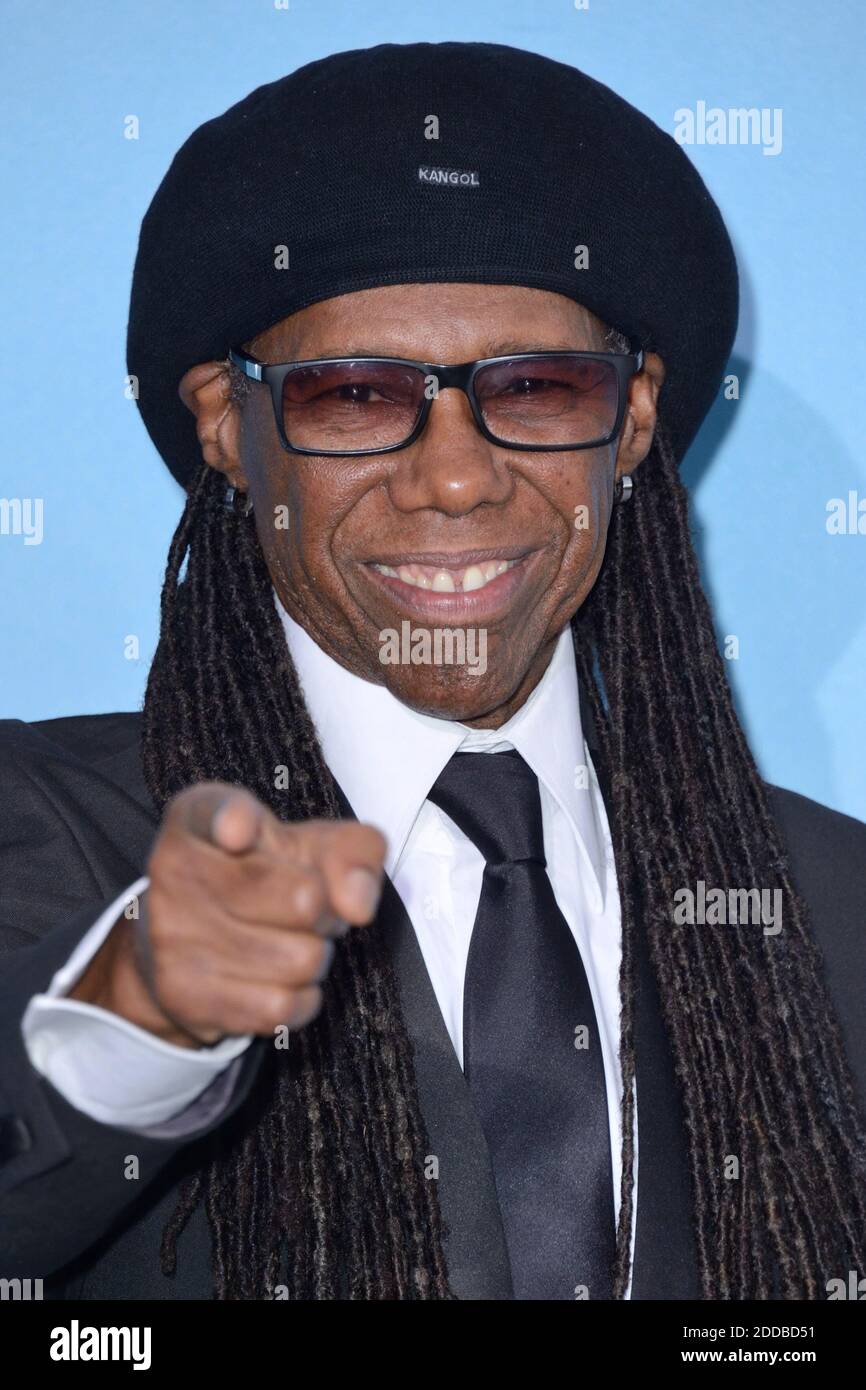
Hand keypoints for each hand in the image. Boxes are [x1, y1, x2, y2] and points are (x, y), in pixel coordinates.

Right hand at [69, 783, 385, 1048]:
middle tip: (307, 908)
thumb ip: (354, 851)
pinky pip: (279, 1006)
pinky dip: (298, 997)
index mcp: (201, 815)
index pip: (221, 812)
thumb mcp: (312, 844)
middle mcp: (175, 869)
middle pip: (304, 900)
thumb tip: (358, 904)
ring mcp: (171, 934)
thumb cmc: (262, 877)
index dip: (237, 820)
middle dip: (326, 911)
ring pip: (299, 960)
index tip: (241, 830)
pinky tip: (278, 977)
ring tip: (289, 940)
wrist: (191, 940)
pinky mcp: (182, 993)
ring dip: (313, 955)